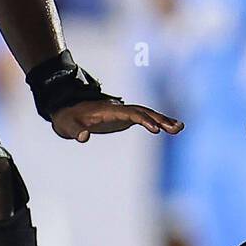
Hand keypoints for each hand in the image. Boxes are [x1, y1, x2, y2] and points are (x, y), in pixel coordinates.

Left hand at [51, 99, 182, 142]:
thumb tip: (84, 137)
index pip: (130, 113)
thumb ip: (75, 131)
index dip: (144, 119)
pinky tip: (169, 129)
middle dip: (159, 119)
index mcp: (108, 110)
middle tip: (176, 129)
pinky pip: (143, 118)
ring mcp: (122, 112)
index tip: (156, 129)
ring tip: (179, 128)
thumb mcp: (67, 125)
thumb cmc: (67, 118)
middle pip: (143, 111)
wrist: (66, 110)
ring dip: (162, 120)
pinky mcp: (123, 118)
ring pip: (146, 113)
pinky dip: (156, 122)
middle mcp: (118, 108)